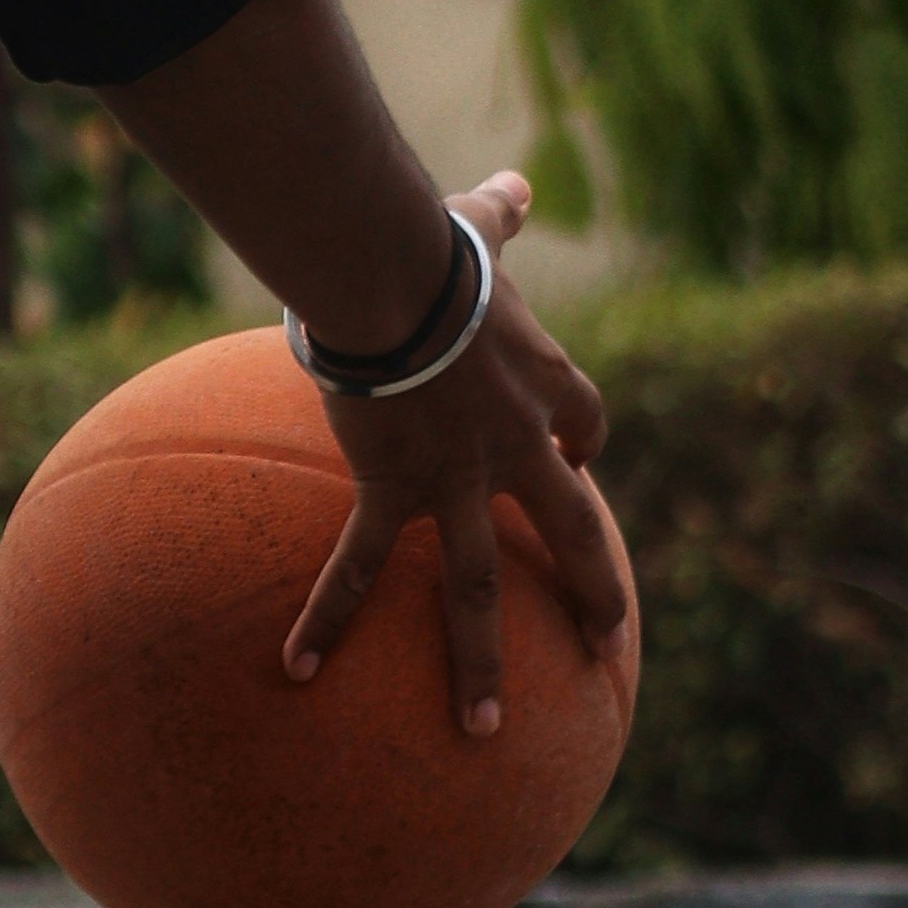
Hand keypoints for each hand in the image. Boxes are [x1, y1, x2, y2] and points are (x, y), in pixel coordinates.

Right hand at [282, 170, 624, 736]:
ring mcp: (461, 482)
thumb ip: (502, 212)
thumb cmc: (438, 250)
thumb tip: (520, 178)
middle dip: (593, 594)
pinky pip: (363, 567)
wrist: (401, 282)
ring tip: (486, 728)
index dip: (579, 450)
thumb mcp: (481, 229)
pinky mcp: (397, 492)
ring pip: (483, 586)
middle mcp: (518, 448)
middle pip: (570, 533)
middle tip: (607, 645)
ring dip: (483, 662)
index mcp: (547, 385)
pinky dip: (329, 617)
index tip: (574, 460)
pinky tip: (300, 669)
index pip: (582, 430)